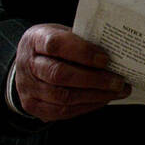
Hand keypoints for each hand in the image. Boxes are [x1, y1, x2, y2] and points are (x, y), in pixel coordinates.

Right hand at [13, 24, 129, 120]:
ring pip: (63, 97)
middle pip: (59, 75)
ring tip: (117, 91)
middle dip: (94, 79)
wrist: (26, 64)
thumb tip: (115, 51)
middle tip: (118, 81)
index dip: (82, 52)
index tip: (105, 59)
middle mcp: (27, 65)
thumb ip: (82, 41)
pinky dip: (87, 106)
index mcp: (35, 40)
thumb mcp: (62, 33)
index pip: (56, 45)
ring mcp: (28, 88)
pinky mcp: (33, 106)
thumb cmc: (52, 46)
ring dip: (95, 96)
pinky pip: (62, 111)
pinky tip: (103, 99)